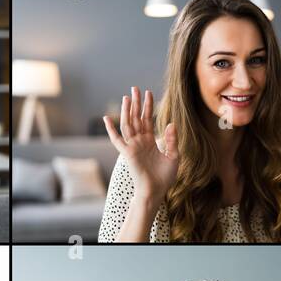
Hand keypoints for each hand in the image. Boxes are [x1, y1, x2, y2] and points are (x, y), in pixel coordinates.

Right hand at [102, 87, 178, 203]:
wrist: (156, 191)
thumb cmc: (165, 177)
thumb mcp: (173, 156)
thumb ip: (171, 140)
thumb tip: (170, 123)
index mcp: (150, 141)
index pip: (147, 119)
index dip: (148, 106)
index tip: (149, 93)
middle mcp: (140, 141)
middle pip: (136, 118)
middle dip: (136, 103)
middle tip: (135, 88)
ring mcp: (133, 146)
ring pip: (128, 124)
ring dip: (127, 111)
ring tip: (128, 97)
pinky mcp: (127, 153)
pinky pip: (117, 139)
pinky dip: (111, 129)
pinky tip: (107, 118)